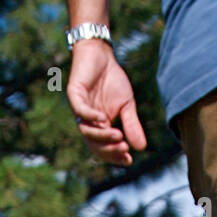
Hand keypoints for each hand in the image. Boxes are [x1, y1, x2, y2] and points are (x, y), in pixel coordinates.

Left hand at [67, 40, 147, 165]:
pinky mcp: (74, 95)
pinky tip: (104, 118)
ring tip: (118, 135)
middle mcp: (87, 123)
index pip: (105, 148)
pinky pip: (80, 111)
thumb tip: (141, 148)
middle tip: (124, 149)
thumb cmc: (112, 80)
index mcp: (99, 127)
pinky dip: (91, 117)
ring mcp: (79, 110)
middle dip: (109, 149)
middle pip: (94, 144)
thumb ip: (132, 125)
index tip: (129, 160)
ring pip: (87, 132)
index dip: (115, 156)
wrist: (101, 55)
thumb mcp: (127, 105)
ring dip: (102, 136)